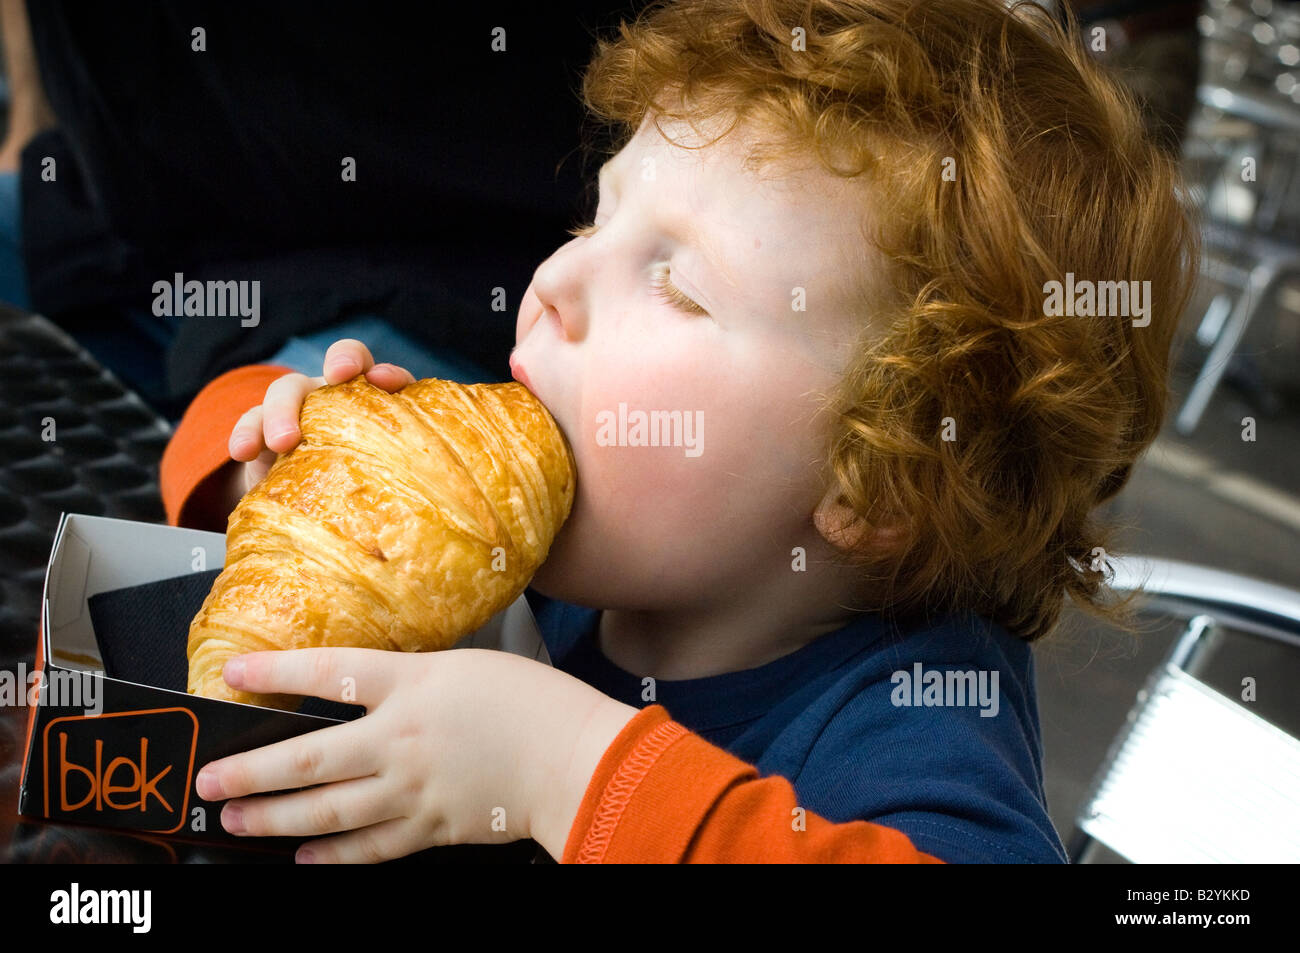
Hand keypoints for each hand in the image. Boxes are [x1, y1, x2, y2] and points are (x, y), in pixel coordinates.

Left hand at [193, 647, 638, 862]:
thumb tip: (365, 689)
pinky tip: (305, 857)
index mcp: (413, 684)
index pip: (328, 673)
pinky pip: (371, 848)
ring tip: (237, 818)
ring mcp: (414, 788)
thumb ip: (411, 680)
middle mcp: (402, 738)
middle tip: (211, 780)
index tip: (234, 675)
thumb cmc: (533, 703)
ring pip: (328, 810)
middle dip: (252, 771)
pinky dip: (333, 856)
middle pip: (310, 757)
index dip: (275, 673)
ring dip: (275, 818)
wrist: (575, 756)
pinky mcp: (432, 827)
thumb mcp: (465, 667)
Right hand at [223, 338, 414, 507]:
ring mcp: (302, 411)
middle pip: (339, 368)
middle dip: (339, 365)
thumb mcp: (393, 489)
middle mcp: (342, 399)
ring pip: (289, 389)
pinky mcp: (265, 431)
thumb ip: (415, 486)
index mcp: (378, 406)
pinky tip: (240, 452)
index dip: (386, 374)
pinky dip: (245, 432)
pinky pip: (251, 421)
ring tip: (281, 442)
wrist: (317, 516)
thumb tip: (458, 516)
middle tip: (337, 378)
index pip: (385, 375)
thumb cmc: (371, 498)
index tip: (382, 380)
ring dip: (284, 409)